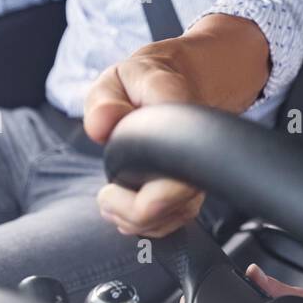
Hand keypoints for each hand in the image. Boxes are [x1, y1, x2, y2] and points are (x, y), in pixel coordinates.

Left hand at [86, 42, 206, 237]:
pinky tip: (128, 210)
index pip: (174, 166)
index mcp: (178, 114)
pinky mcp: (196, 186)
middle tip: (105, 198)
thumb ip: (104, 98)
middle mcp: (197, 147)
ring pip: (176, 217)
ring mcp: (200, 169)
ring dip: (137, 222)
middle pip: (174, 204)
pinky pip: (177, 218)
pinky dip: (148, 224)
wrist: (179, 82)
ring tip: (112, 203)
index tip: (108, 191)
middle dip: (131, 215)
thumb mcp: (116, 78)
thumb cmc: (143, 83)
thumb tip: (103, 124)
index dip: (140, 198)